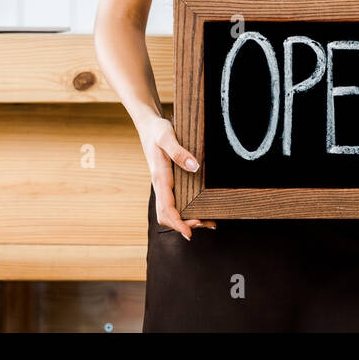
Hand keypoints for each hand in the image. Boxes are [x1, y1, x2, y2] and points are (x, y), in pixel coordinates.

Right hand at [138, 113, 215, 240]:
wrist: (149, 125)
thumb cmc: (157, 130)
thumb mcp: (167, 136)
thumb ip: (179, 151)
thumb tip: (194, 166)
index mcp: (160, 177)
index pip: (167, 208)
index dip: (178, 223)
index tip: (190, 233)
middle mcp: (160, 185)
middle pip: (167, 216)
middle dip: (185, 225)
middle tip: (208, 224)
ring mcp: (164, 185)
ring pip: (171, 211)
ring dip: (186, 220)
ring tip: (209, 222)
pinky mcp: (168, 182)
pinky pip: (174, 202)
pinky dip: (186, 211)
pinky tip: (201, 209)